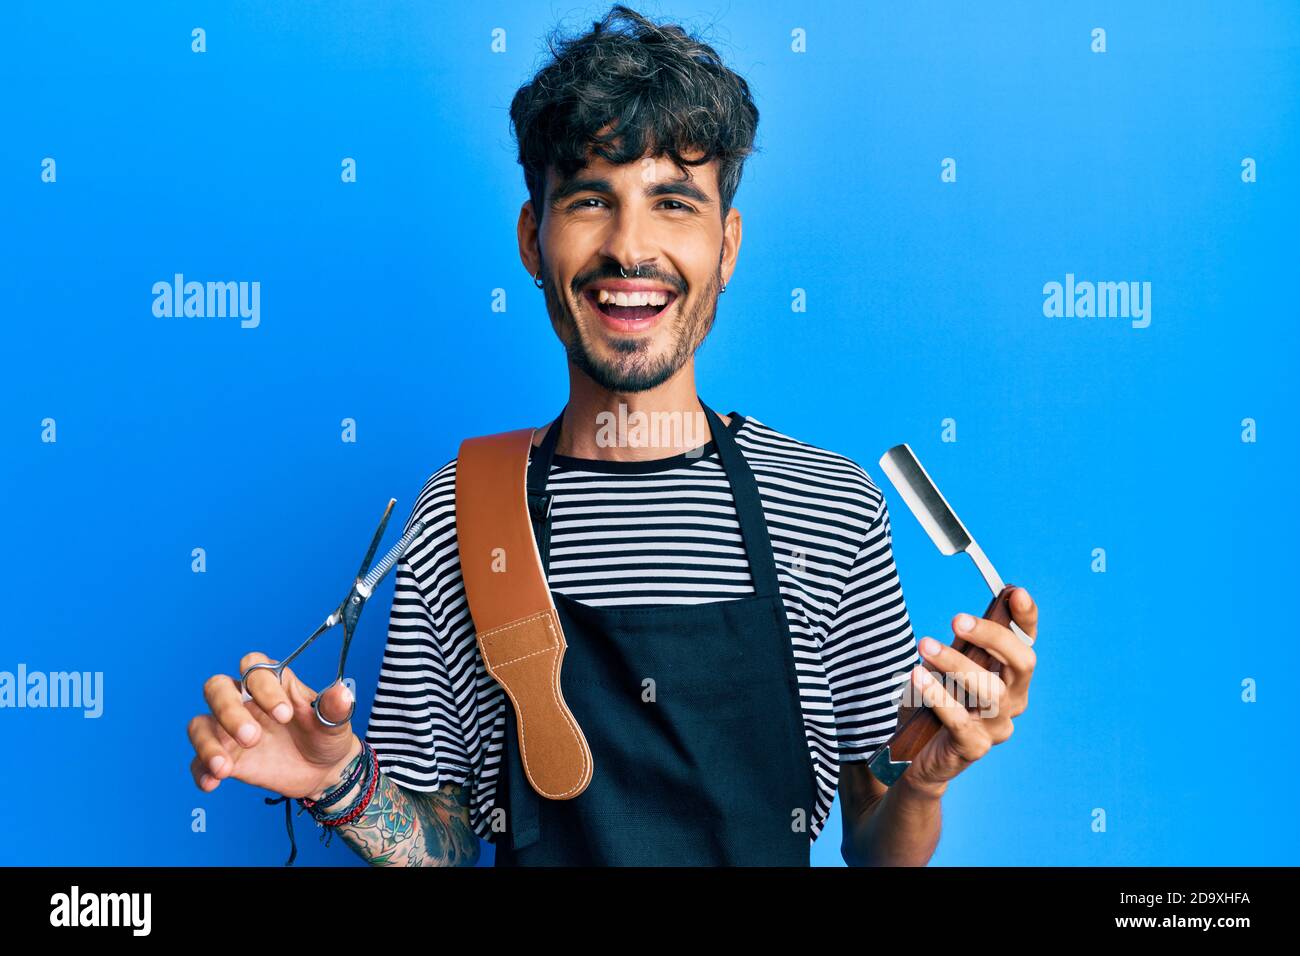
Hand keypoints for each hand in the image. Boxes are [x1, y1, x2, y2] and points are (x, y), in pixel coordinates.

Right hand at [187, 652, 360, 800]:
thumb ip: (335, 708)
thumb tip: (342, 693)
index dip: (263, 686)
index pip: (254, 667)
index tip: (284, 715)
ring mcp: (231, 731)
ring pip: (199, 724)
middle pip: (217, 688)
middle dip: (229, 711)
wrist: (325, 772)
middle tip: (252, 738)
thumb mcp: (336, 723)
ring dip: (207, 743)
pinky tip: (213, 782)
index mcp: (273, 684)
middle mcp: (246, 702)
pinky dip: (201, 770)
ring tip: (225, 767)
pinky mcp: (226, 758)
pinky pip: (199, 760)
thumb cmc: (327, 736)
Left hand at [898, 587, 1037, 796]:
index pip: (1027, 643)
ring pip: (989, 691)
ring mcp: (997, 727)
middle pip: (1021, 663)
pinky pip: (959, 719)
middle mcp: (1013, 701)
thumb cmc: (934, 703)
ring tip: (925, 645)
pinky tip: (918, 678)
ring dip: (956, 663)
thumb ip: (961, 646)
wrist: (913, 755)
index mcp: (1010, 677)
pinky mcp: (974, 748)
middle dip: (992, 636)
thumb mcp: (948, 667)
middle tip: (957, 619)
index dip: (1026, 618)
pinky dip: (937, 695)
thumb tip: (966, 616)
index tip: (1016, 592)